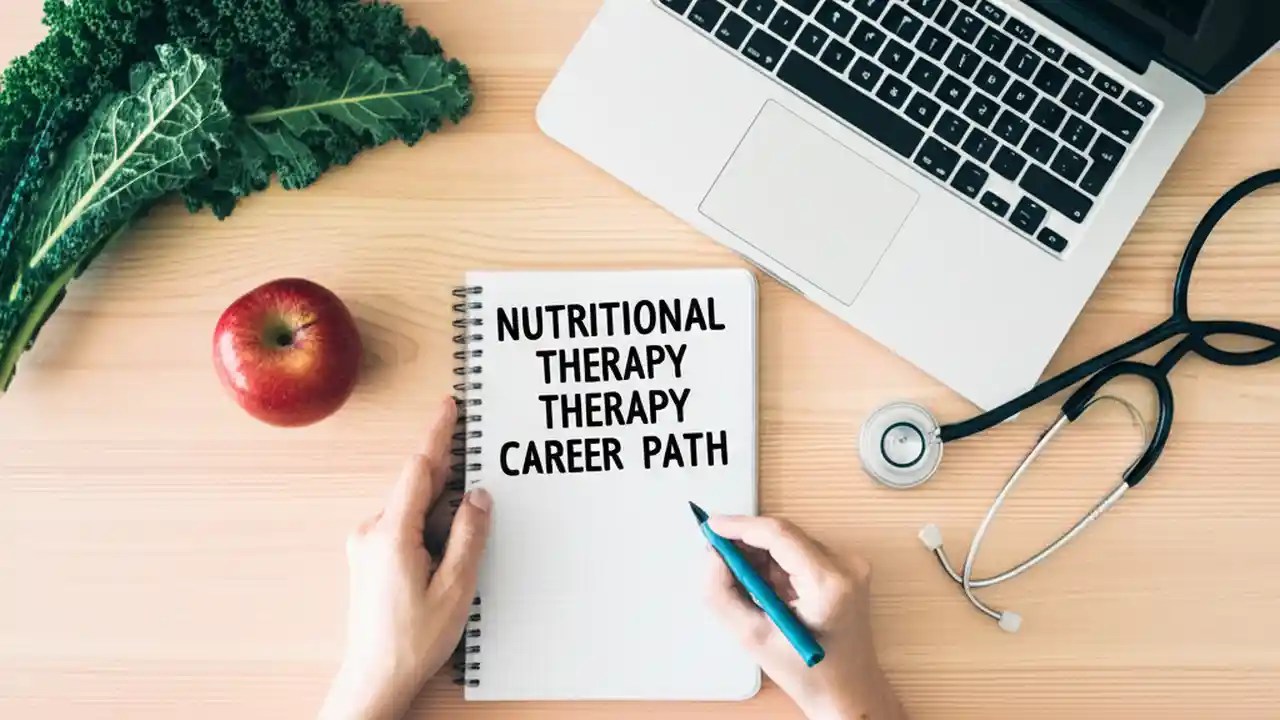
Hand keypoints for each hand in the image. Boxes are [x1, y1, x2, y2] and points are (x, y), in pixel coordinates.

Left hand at [320, 396, 491, 719]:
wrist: (375, 678)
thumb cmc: (412, 641)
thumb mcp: (455, 587)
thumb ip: (469, 535)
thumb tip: (479, 496)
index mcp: (392, 534)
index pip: (419, 469)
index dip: (438, 435)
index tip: (450, 407)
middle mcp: (371, 532)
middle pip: (416, 485)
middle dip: (448, 475)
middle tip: (478, 469)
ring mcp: (366, 544)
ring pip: (411, 507)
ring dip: (439, 510)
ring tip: (459, 547)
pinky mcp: (368, 556)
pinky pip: (403, 524)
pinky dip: (427, 526)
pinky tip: (444, 551)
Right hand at [705, 516, 905, 719]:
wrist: (848, 691)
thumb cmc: (809, 674)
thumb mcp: (753, 638)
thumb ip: (722, 594)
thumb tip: (712, 556)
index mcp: (828, 584)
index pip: (779, 535)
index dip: (740, 527)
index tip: (710, 526)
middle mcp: (845, 566)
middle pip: (784, 535)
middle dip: (746, 542)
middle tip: (716, 557)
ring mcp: (848, 565)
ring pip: (789, 542)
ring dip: (760, 555)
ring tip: (742, 585)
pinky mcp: (844, 569)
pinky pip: (799, 553)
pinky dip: (775, 564)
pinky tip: (763, 589)